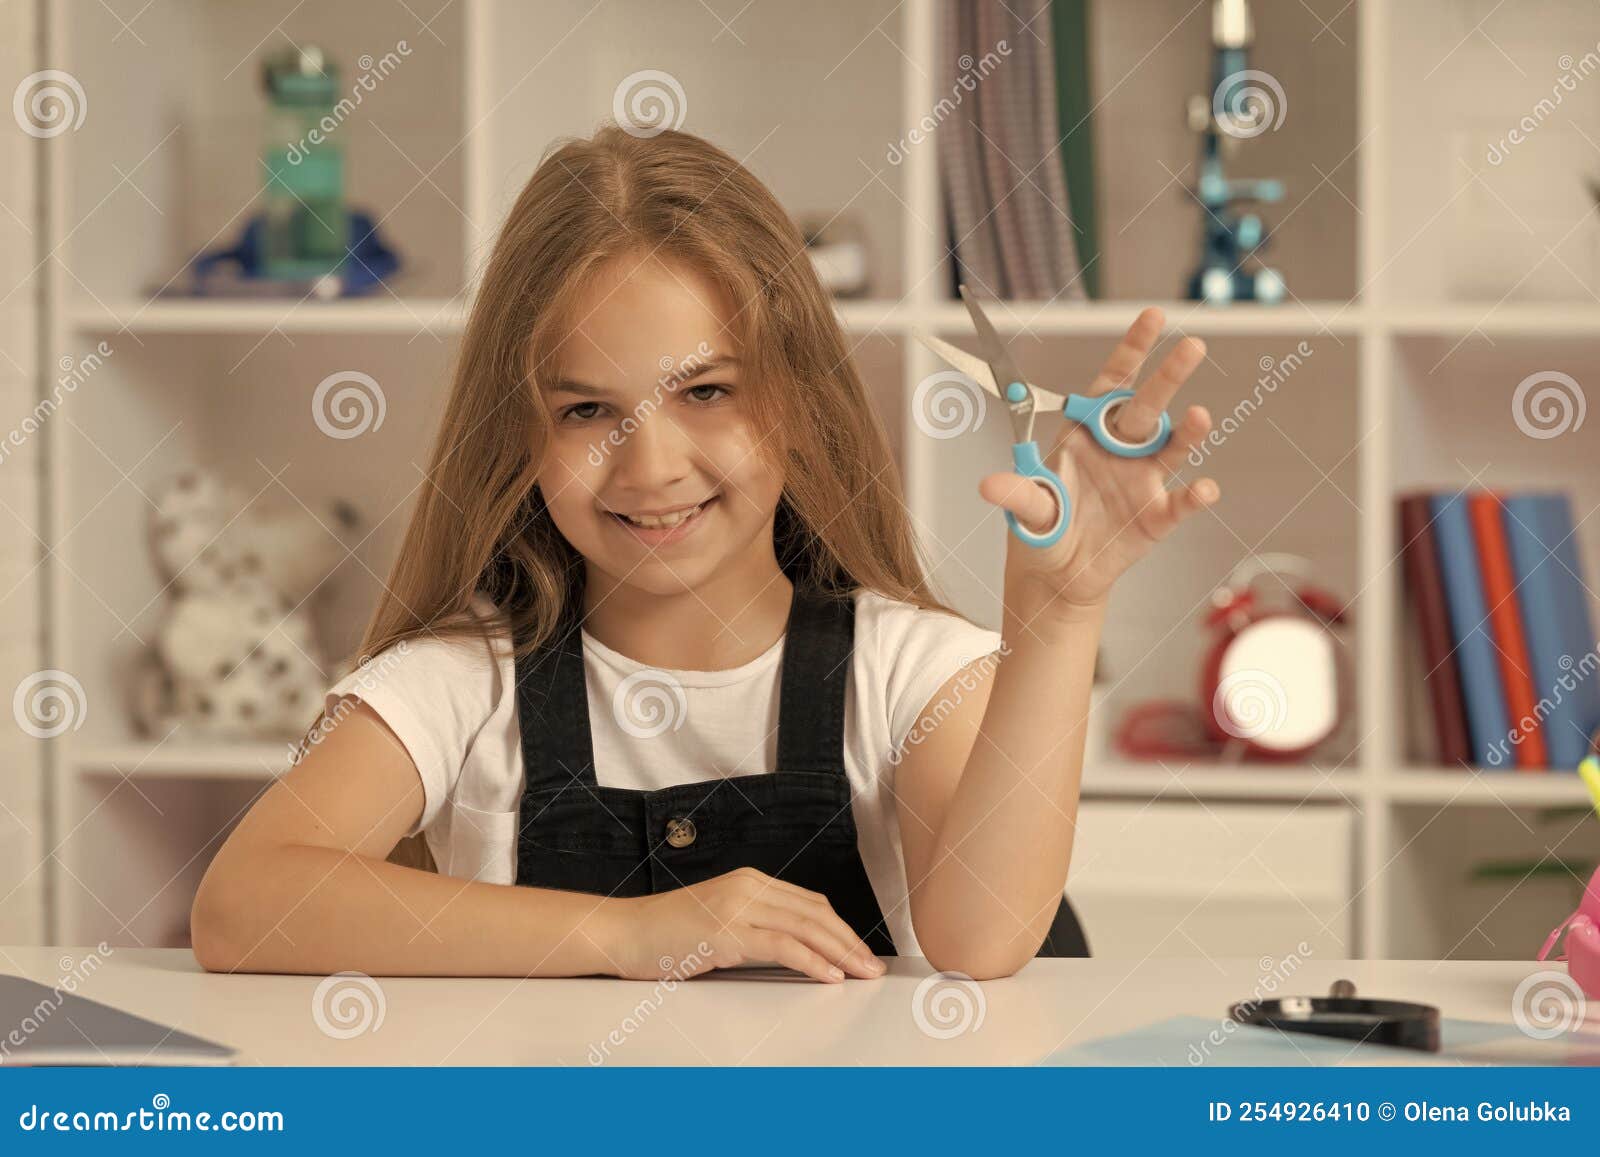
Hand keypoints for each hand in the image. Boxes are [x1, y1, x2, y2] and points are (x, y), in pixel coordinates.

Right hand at [604, 867, 886, 982]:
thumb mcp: (717, 919)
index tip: (860, 951)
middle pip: (815, 912)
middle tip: (873, 966)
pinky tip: (829, 976)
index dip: (841, 928)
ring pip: (805, 926)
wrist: (621, 932)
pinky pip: (781, 946)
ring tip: (861, 973)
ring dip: (840, 953)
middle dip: (850, 941)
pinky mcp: (725, 932)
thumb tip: (795, 950)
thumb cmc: (665, 934)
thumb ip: (753, 926)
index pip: (809, 902)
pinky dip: (812, 961)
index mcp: (749, 881)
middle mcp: (747, 886)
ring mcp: (736, 906)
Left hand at [979, 307, 1219, 620]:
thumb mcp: (1028, 509)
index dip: (1132, 350)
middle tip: (1192, 346)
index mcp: (1088, 433)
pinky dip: (1195, 496)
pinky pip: (1180, 503)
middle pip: (1147, 407)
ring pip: (1172, 448)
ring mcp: (1142, 481)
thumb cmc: (1043, 528)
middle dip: (1168, 376)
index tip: (1152, 317)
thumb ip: (1018, 495)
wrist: (1059, 573)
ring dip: (1189, 432)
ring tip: (1200, 416)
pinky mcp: (1156, 517)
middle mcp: (1120, 450)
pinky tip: (1204, 488)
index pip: (1113, 383)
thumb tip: (989, 486)